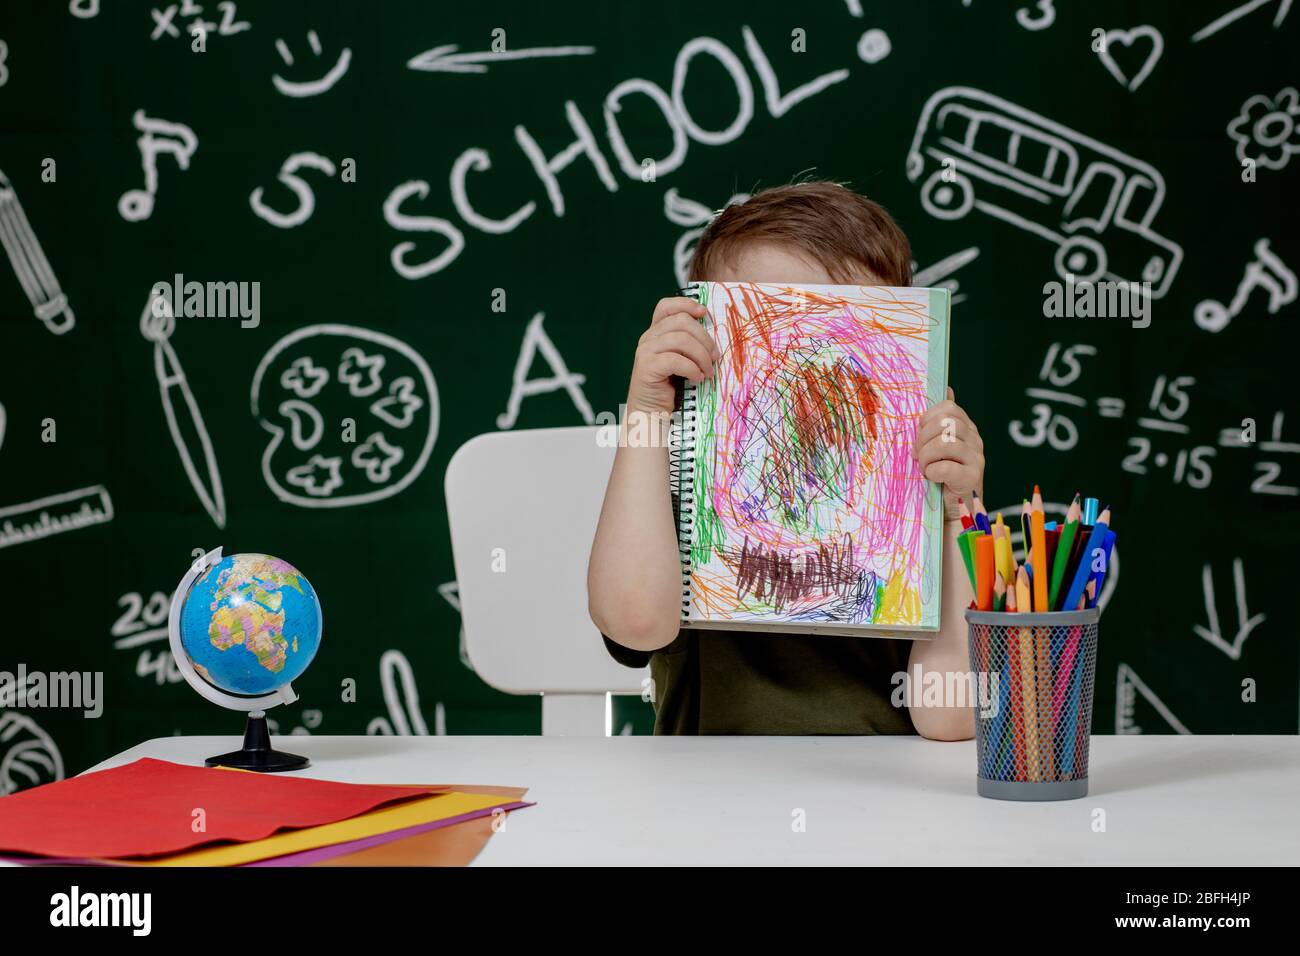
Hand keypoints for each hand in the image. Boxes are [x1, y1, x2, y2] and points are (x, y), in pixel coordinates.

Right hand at [626, 296, 718, 416]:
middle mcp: (648, 338)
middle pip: (681, 321)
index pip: (666, 306)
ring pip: (682, 340)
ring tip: (708, 371)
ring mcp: (645, 351)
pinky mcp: (647, 367)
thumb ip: (688, 344)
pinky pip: (676, 360)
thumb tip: (712, 334)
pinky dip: (692, 369)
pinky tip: (697, 379)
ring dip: (701, 356)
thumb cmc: (670, 387)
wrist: (651, 412)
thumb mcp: (681, 360)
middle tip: (715, 357)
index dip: (686, 304)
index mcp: (655, 333)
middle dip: (704, 338)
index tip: (704, 313)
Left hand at [913, 387, 984, 521]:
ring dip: (926, 458)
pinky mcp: (973, 477)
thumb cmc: (939, 476)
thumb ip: (939, 421)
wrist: (951, 509)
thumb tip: (947, 389)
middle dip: (923, 440)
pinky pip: (945, 467)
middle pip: (944, 424)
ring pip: (944, 443)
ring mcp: (977, 458)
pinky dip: (932, 473)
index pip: (948, 409)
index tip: (920, 438)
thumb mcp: (936, 445)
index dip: (927, 421)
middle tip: (919, 457)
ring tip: (925, 469)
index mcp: (966, 428)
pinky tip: (933, 478)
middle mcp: (975, 439)